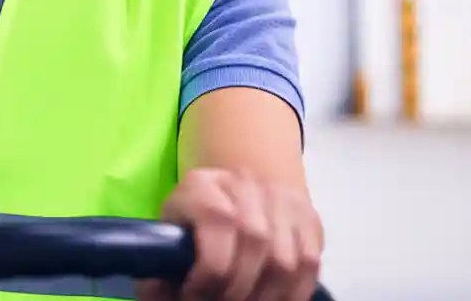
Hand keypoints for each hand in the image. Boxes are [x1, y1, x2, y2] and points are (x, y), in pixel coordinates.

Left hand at [137, 168, 322, 300]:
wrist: (228, 201)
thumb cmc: (190, 231)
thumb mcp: (167, 242)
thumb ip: (160, 270)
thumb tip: (162, 293)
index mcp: (202, 184)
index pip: (219, 219)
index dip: (210, 268)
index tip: (193, 295)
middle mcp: (244, 181)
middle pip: (256, 240)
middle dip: (237, 288)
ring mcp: (280, 195)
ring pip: (286, 257)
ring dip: (266, 295)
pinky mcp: (307, 215)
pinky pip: (310, 264)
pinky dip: (292, 293)